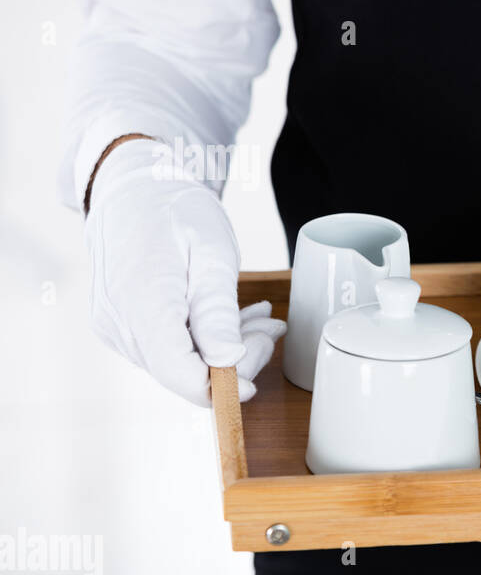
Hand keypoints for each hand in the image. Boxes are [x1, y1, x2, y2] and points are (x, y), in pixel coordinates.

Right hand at [84, 139, 283, 404]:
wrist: (132, 188)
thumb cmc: (175, 211)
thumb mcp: (212, 253)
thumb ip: (218, 312)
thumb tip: (228, 362)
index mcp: (141, 305)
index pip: (182, 375)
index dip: (225, 386)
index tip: (258, 376)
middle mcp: (119, 325)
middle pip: (184, 373)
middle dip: (237, 359)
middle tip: (271, 328)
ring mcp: (115, 328)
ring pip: (180, 363)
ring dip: (225, 347)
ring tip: (260, 319)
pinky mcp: (121, 327)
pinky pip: (168, 348)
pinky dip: (205, 338)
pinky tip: (231, 318)